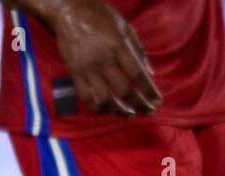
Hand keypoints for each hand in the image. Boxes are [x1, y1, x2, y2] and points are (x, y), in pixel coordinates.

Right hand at [47, 0, 160, 115]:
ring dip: (120, 111)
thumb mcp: (125, 27)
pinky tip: (107, 110)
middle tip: (148, 111)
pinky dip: (98, 108)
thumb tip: (151, 75)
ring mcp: (87, 67)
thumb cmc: (100, 16)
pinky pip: (86, 97)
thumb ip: (139, 51)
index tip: (157, 101)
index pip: (138, 75)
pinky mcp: (74, 72)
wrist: (67, 8)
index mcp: (118, 46)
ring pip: (105, 99)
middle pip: (124, 91)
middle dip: (139, 105)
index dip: (149, 91)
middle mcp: (103, 59)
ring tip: (129, 114)